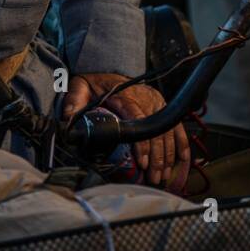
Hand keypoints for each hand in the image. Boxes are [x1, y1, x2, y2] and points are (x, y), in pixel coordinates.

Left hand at [63, 72, 191, 190]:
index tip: (142, 161)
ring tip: (161, 177)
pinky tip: (181, 163)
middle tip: (152, 177)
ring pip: (168, 131)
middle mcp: (145, 97)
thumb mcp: (80, 87)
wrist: (106, 73)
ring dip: (168, 156)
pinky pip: (176, 127)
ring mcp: (156, 101)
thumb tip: (68, 119)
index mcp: (125, 94)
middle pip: (155, 129)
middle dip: (156, 157)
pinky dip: (181, 145)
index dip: (141, 142)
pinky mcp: (162, 107)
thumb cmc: (93, 83)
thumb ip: (74, 101)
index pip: (137, 118)